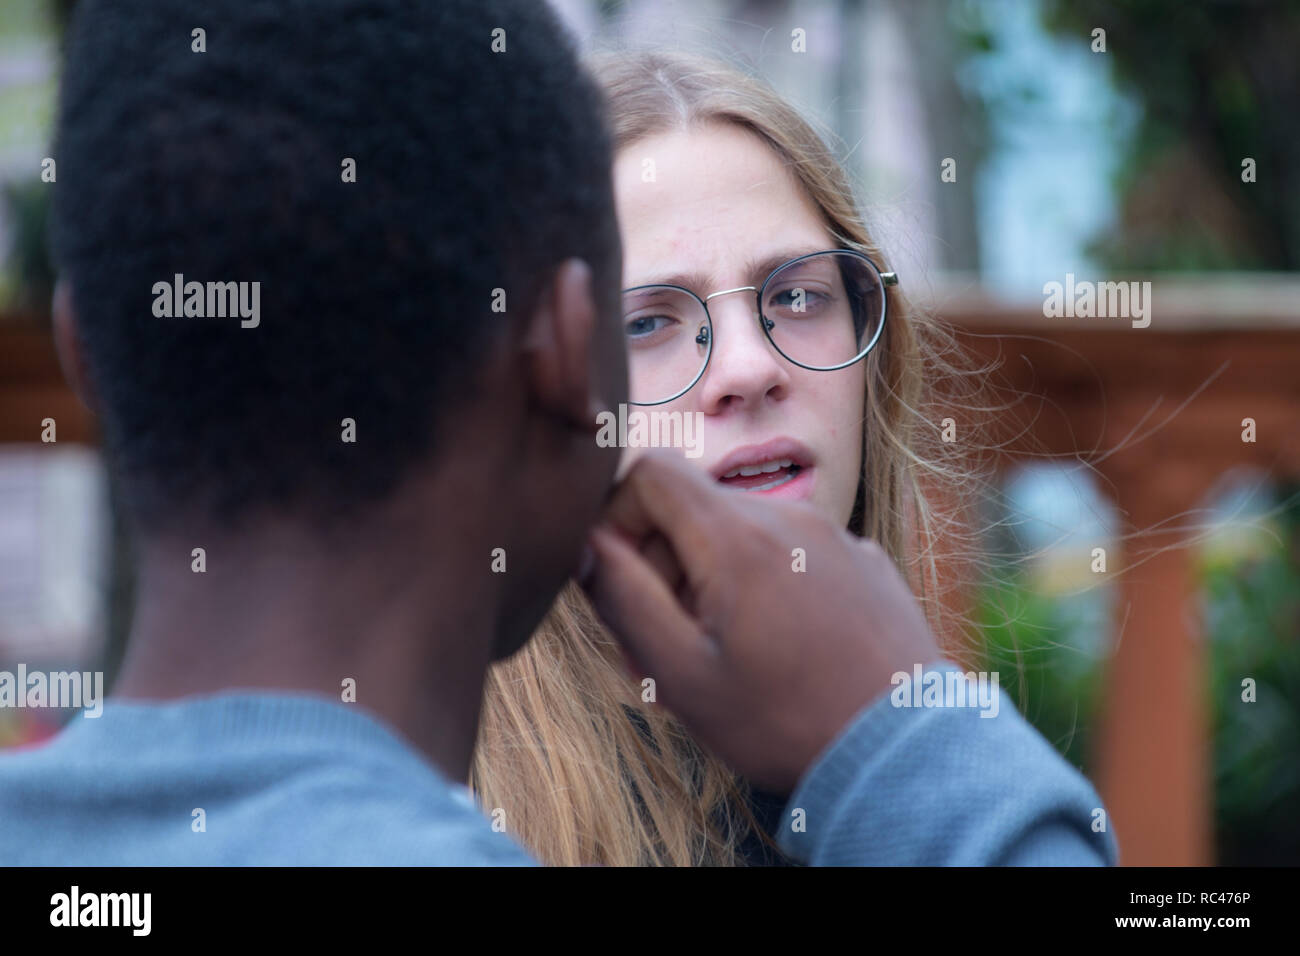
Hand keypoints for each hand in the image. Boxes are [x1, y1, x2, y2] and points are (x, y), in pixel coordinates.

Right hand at [581, 450, 941, 793]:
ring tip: (716, 658)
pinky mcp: (865, 563)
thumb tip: (586, 544)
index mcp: (736, 535)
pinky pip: (792, 554)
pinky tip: (776, 653)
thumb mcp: (682, 673)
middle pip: (695, 506)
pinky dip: (765, 588)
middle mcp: (789, 516)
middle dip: (661, 566)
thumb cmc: (785, 720)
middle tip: (656, 648)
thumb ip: (623, 597)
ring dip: (710, 582)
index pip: (650, 469)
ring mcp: (834, 536)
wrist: (903, 753)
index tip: (622, 580)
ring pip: (743, 533)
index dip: (618, 516)